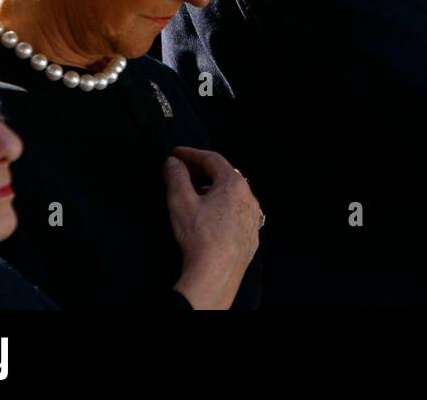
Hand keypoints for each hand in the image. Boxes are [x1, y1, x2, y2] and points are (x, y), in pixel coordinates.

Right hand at [165, 146, 262, 309]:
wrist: (217, 273)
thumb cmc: (199, 235)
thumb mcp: (181, 202)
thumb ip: (176, 177)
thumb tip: (173, 162)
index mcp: (234, 183)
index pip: (212, 159)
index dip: (192, 154)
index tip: (176, 153)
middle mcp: (249, 197)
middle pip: (226, 175)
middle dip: (204, 171)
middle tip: (186, 171)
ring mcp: (253, 217)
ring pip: (233, 196)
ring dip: (215, 191)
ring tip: (197, 194)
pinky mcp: (252, 236)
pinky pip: (238, 215)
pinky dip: (224, 209)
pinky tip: (213, 218)